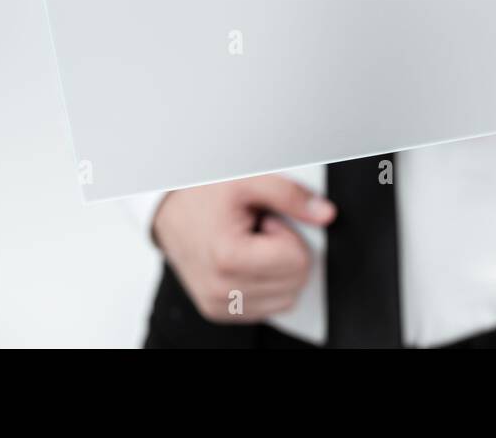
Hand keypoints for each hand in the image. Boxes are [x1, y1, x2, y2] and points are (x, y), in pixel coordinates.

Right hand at [152, 174, 336, 321]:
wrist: (170, 213)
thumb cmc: (204, 196)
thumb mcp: (248, 182)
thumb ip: (290, 195)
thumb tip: (325, 215)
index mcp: (227, 258)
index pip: (297, 261)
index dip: (286, 235)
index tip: (264, 222)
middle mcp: (221, 289)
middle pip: (295, 282)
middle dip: (283, 253)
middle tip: (257, 233)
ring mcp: (219, 305)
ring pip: (287, 299)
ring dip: (276, 271)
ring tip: (250, 246)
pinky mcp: (220, 313)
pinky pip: (268, 308)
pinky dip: (266, 285)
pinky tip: (245, 262)